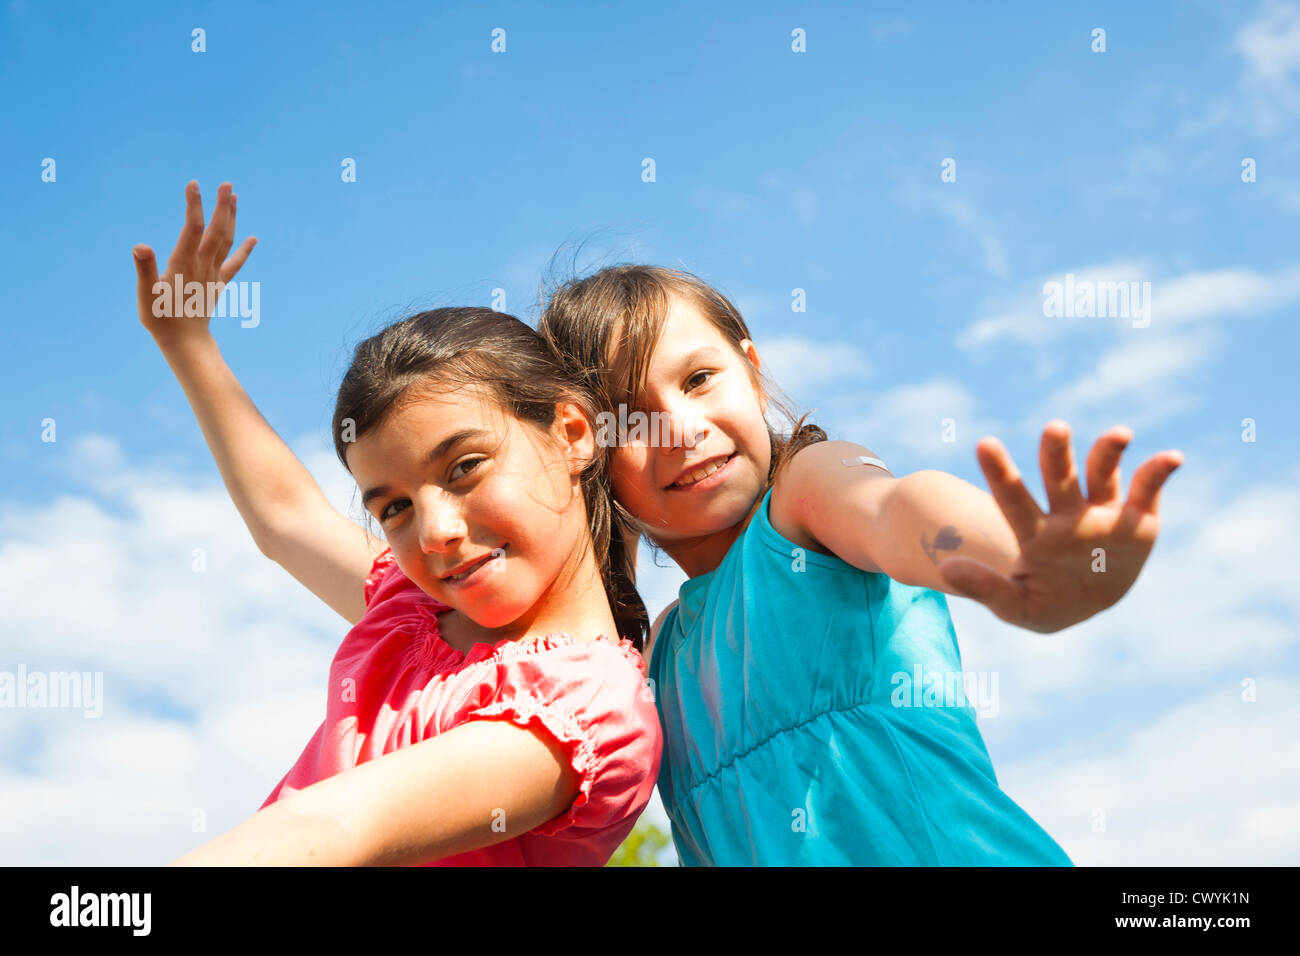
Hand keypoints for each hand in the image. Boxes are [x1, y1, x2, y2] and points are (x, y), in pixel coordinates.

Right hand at [133, 180, 256, 346]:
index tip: (194, 184)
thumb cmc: (160, 319)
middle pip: (216, 231)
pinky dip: (244, 251)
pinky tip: (253, 239)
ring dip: (231, 219)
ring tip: (234, 197)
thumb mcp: (145, 295)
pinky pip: (234, 264)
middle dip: (221, 207)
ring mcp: (213, 275)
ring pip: (226, 242)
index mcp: (183, 264)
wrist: (186, 344)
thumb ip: (144, 269)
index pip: (191, 229)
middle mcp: (203, 266)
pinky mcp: (218, 284)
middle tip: (226, 184)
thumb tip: (140, 246)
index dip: (194, 206)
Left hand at [936, 420, 1182, 632]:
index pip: (1012, 498)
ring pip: (1102, 474)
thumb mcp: (1014, 605)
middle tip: (1055, 428)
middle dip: (1057, 453)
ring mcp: (1102, 514)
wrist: (1083, 606)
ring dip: (1108, 452)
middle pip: (1059, 476)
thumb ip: (985, 588)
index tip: (985, 444)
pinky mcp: (1138, 521)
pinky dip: (1159, 471)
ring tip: (1119, 435)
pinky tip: (1172, 458)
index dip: (1000, 472)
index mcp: (1034, 532)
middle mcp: (1067, 514)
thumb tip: (945, 569)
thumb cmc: (1042, 603)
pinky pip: (1148, 490)